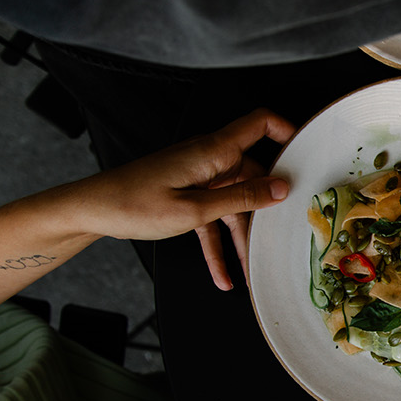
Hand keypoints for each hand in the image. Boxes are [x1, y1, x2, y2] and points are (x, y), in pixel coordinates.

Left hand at [70, 108, 296, 289]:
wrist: (91, 211)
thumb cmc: (134, 204)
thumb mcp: (195, 210)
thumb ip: (241, 198)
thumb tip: (281, 187)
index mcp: (214, 150)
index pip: (260, 123)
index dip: (288, 131)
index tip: (308, 154)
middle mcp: (210, 159)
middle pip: (254, 177)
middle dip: (269, 208)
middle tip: (287, 234)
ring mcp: (199, 177)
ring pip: (234, 205)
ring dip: (242, 237)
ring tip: (253, 271)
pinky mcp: (187, 195)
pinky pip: (212, 220)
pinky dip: (217, 245)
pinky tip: (223, 277)